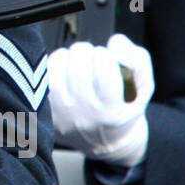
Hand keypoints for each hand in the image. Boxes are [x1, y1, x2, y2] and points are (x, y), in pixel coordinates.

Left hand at [46, 34, 152, 166]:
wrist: (108, 142)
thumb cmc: (125, 109)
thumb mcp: (143, 88)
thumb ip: (137, 60)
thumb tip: (116, 42)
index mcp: (111, 112)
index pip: (105, 74)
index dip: (105, 56)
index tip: (105, 55)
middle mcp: (84, 116)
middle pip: (78, 71)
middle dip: (83, 52)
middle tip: (88, 53)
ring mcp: (62, 115)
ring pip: (55, 72)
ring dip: (64, 56)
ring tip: (74, 59)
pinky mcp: (46, 112)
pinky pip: (41, 80)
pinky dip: (50, 67)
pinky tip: (61, 68)